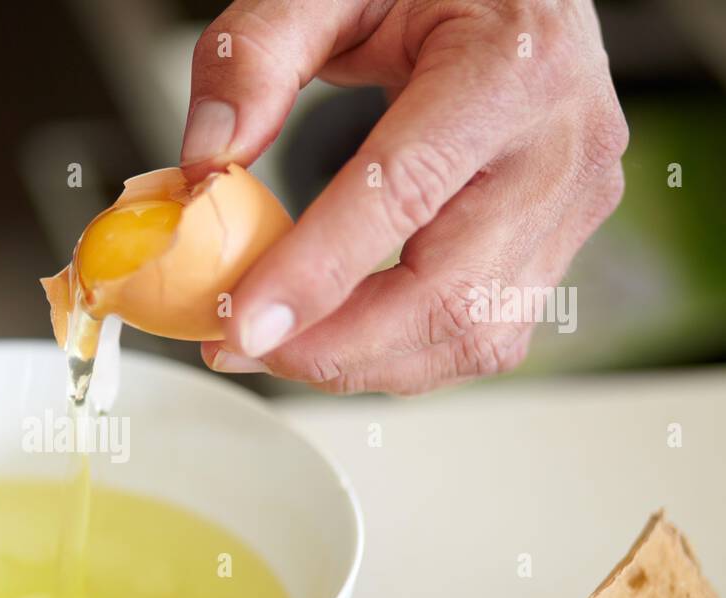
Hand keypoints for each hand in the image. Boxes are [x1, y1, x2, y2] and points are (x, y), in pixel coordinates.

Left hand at [183, 0, 627, 392]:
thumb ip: (257, 55)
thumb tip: (205, 162)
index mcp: (509, 65)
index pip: (405, 192)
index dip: (317, 273)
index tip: (243, 325)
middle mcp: (562, 145)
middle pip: (450, 294)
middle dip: (333, 346)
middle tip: (240, 347)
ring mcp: (571, 203)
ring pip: (473, 335)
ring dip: (363, 364)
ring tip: (278, 347)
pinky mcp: (562, 242)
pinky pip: (483, 332)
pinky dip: (401, 354)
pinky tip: (338, 335)